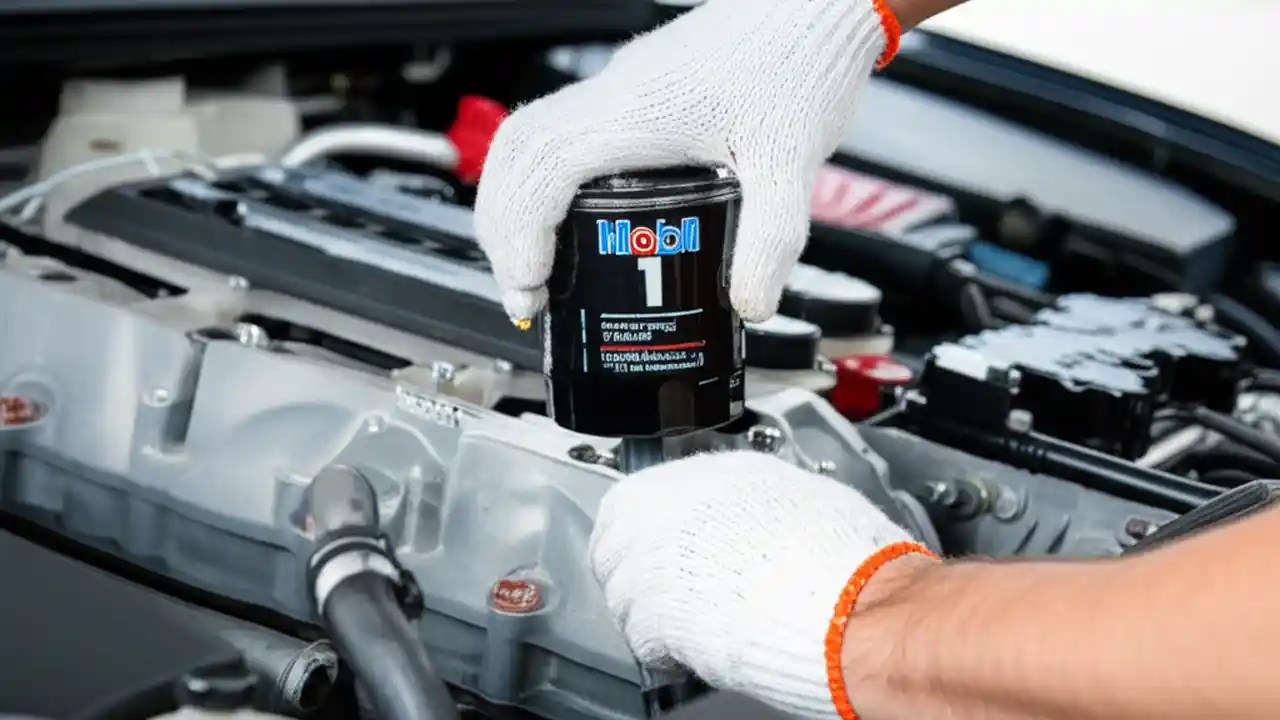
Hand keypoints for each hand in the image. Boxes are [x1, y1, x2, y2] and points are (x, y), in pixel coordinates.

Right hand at [474, 0, 896, 323]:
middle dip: (503, 230)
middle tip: (526, 293)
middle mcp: (613, 97)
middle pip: (514, 156)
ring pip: (527, 141)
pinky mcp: (635, 93)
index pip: (541, 169)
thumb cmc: (801, 58)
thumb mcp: (792, 165)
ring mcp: (618, 91)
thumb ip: (772, 242)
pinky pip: (559, 134)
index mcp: (636, 112)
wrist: (817, 6)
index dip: (520, 232)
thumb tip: (750, 305)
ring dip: (515, 205)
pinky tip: (571, 222)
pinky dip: (543, 183)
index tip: (530, 285)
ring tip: (533, 267)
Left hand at [588, 451, 924, 719]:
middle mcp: (674, 504)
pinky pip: (638, 637)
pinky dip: (660, 652)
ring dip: (647, 611)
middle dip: (639, 569)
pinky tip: (689, 654)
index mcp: (713, 472)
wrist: (851, 605)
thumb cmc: (845, 560)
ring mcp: (655, 557)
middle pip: (619, 538)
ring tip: (686, 627)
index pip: (648, 497)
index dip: (655, 535)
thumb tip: (758, 517)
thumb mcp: (803, 499)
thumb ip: (759, 503)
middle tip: (666, 595)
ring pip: (621, 590)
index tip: (664, 554)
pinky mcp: (653, 612)